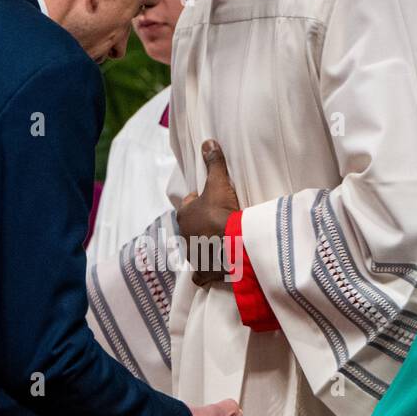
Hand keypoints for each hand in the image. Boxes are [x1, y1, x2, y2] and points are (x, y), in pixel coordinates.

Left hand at [177, 139, 239, 285]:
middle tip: (219, 219)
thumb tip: (208, 141)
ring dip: (205, 244)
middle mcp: (184, 235)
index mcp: (184, 215)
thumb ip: (214, 163)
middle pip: (193, 226)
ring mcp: (193, 254)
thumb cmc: (221, 213)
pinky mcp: (202, 271)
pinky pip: (200, 274)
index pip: (189, 203)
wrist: (232, 245)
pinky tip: (212, 269)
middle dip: (202, 223)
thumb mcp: (218, 183)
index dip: (200, 199)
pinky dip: (204, 273)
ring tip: (222, 241)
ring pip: (196, 247)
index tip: (213, 198)